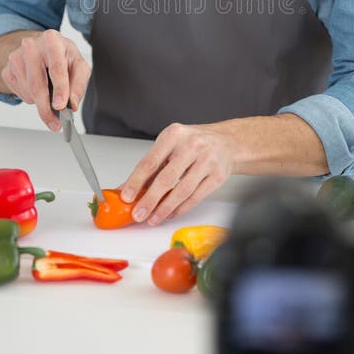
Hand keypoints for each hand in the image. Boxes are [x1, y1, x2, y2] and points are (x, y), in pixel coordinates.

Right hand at [0, 29, 90, 130]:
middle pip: (37, 85)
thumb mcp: (79, 66)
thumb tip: (72, 104)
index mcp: (52, 40)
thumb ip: (78, 84)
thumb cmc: (62, 57)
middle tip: (55, 123)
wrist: (43, 48)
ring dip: (41, 102)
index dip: (59, 89)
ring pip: (28, 92)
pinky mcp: (7, 70)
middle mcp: (31, 46)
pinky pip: (20, 94)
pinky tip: (37, 87)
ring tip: (49, 93)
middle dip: (46, 108)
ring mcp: (15, 58)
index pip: (56, 69)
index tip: (60, 106)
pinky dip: (31, 98)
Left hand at [120, 122, 235, 225]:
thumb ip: (151, 166)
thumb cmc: (194, 143)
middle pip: (167, 178)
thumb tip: (128, 187)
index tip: (126, 196)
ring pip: (182, 190)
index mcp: (174, 135)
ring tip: (153, 218)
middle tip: (138, 214)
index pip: (151, 161)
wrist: (227, 141)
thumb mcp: (171, 145)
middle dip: (150, 200)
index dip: (136, 181)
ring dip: (165, 208)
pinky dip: (181, 208)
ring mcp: (207, 161)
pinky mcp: (218, 176)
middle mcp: (191, 145)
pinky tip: (170, 214)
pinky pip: (196, 196)